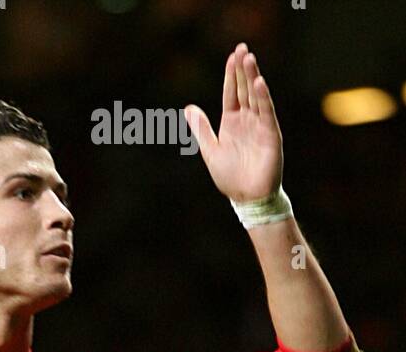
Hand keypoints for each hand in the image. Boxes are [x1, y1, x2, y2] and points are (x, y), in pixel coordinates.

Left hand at [184, 42, 282, 203]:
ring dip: (252, 77)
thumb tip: (188, 108)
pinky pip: (266, 112)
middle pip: (244, 89)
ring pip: (255, 96)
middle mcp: (247, 120)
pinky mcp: (270, 134)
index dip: (231, 75)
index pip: (231, 93)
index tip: (232, 56)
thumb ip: (201, 129)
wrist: (247, 197)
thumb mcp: (210, 150)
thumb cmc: (230, 177)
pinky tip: (259, 83)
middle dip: (243, 69)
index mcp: (232, 122)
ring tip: (249, 59)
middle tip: (242, 48)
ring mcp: (259, 125)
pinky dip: (263, 98)